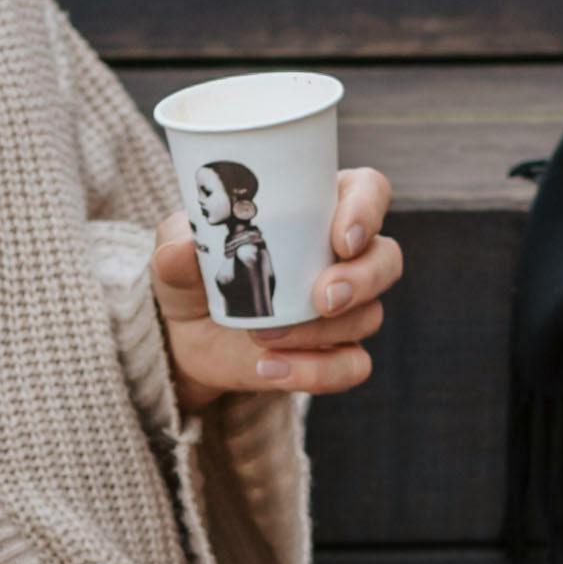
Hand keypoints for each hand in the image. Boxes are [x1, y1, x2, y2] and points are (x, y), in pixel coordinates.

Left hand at [156, 166, 400, 410]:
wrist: (185, 335)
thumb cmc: (193, 271)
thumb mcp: (176, 252)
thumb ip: (177, 245)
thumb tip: (181, 249)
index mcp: (318, 209)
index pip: (369, 191)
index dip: (367, 210)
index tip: (342, 238)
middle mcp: (343, 256)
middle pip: (386, 258)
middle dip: (362, 279)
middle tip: (320, 298)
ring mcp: (345, 308)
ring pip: (369, 316)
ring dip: (319, 331)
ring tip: (261, 335)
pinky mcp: (334, 353)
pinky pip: (352, 366)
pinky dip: (316, 372)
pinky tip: (270, 368)